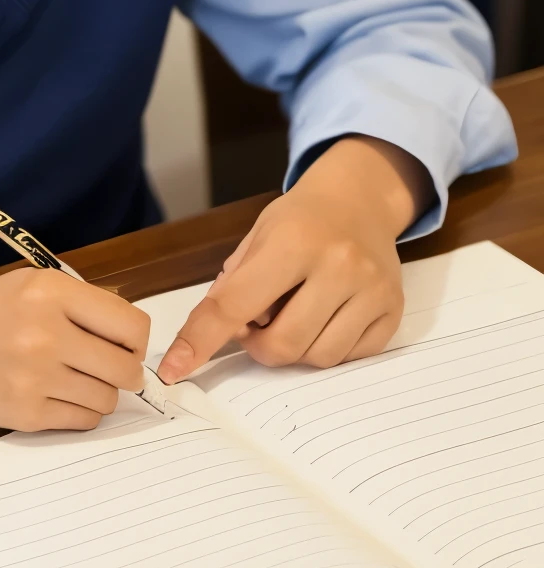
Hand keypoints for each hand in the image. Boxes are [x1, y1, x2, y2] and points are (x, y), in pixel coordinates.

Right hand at [0, 266, 149, 430]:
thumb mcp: (33, 286)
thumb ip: (85, 303)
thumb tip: (137, 337)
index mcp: (51, 293)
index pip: (131, 326)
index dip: (136, 340)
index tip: (125, 345)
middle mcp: (45, 333)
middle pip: (125, 368)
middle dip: (125, 372)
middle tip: (108, 369)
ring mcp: (34, 377)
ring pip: (108, 399)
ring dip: (101, 393)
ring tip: (75, 380)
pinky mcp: (25, 413)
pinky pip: (84, 421)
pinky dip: (81, 412)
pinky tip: (60, 397)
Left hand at [158, 136, 431, 383]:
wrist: (361, 199)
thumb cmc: (302, 219)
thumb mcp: (258, 235)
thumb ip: (232, 285)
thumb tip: (207, 337)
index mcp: (294, 241)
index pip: (235, 305)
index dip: (200, 341)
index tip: (174, 368)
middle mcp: (338, 265)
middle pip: (282, 345)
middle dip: (259, 345)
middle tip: (260, 320)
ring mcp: (371, 290)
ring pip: (318, 358)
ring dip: (295, 348)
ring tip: (296, 312)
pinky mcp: (393, 310)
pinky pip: (350, 357)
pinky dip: (327, 346)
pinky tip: (326, 315)